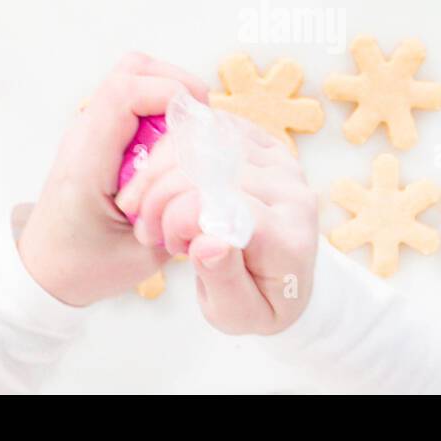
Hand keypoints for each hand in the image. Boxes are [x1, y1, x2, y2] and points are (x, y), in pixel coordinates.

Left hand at [17, 53, 208, 306]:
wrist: (44, 271)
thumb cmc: (85, 266)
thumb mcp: (142, 256)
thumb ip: (181, 220)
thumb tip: (222, 188)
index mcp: (87, 161)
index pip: (124, 93)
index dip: (171, 93)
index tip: (201, 122)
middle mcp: (85, 135)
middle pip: (131, 70)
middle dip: (178, 85)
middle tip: (203, 124)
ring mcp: (90, 131)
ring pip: (134, 78)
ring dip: (170, 95)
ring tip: (192, 133)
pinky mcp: (100, 136)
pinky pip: (134, 101)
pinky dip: (162, 109)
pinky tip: (176, 146)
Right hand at [115, 120, 318, 334]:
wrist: (283, 279)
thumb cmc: (257, 301)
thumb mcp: (237, 313)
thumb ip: (223, 279)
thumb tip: (209, 243)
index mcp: (289, 238)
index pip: (232, 207)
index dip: (183, 217)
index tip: (167, 245)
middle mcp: (292, 192)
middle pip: (215, 170)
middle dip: (164, 196)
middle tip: (148, 229)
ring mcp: (281, 163)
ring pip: (208, 141)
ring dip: (164, 169)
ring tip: (151, 206)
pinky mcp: (266, 146)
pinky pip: (214, 127)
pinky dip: (178, 147)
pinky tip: (164, 178)